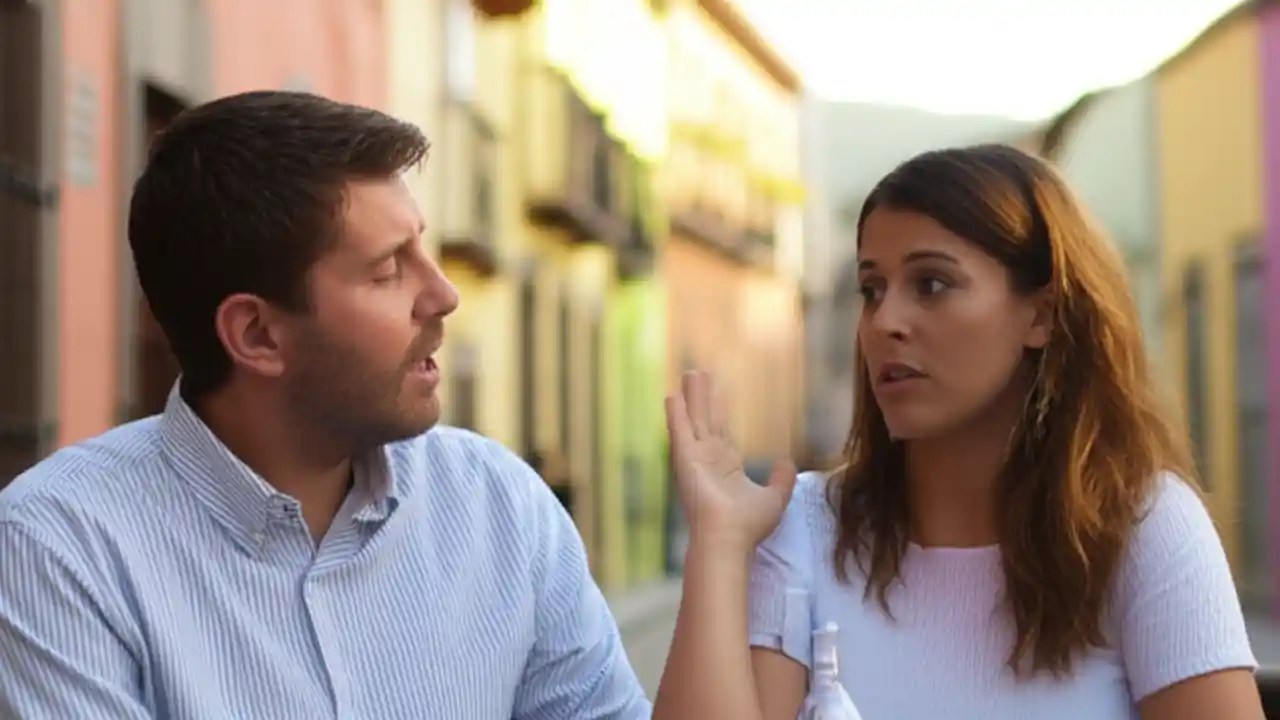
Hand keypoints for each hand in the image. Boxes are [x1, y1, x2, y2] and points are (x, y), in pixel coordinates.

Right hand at [665, 370, 796, 555]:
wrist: (729, 537)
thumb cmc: (749, 524)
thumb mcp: (774, 498)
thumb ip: (781, 479)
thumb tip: (786, 461)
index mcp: (726, 466)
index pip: (721, 431)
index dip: (719, 410)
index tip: (717, 393)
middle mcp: (708, 459)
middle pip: (705, 420)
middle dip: (703, 397)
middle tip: (699, 373)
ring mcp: (695, 458)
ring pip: (694, 419)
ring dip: (692, 397)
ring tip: (690, 373)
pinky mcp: (685, 458)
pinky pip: (679, 430)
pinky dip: (676, 413)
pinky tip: (672, 395)